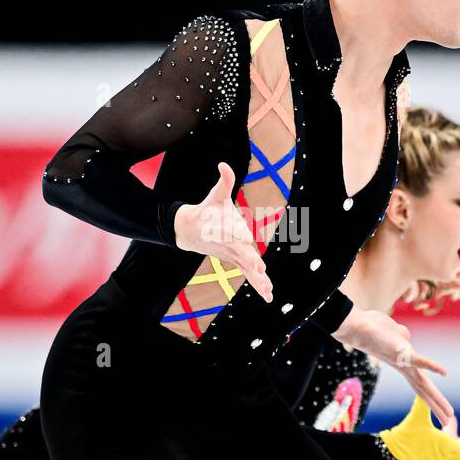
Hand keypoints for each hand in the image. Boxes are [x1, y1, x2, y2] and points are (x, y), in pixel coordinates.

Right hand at [173, 162, 273, 302]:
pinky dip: (258, 284)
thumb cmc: (207, 210)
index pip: (233, 232)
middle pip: (241, 254)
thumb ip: (224, 180)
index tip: (245, 238)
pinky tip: (268, 295)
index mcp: (225, 228)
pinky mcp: (236, 261)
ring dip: (258, 281)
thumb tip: (223, 164)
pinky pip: (248, 274)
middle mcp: (230, 244)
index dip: (240, 235)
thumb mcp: (216, 194)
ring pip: (247, 269)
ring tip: (269, 292)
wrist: (190, 231)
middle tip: (260, 269)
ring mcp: (233, 255)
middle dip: (251, 261)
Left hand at [334, 307, 453, 426]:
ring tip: (449, 413)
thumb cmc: (376, 332)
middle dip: (436, 406)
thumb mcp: (395, 336)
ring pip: (424, 384)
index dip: (431, 400)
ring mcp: (404, 363)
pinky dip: (432, 366)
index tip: (440, 412)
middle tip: (448, 422)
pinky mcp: (403, 353)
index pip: (421, 387)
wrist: (361, 329)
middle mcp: (406, 369)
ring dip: (437, 399)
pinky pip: (420, 361)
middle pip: (424, 391)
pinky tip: (445, 373)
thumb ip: (402, 337)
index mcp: (406, 367)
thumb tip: (404, 335)